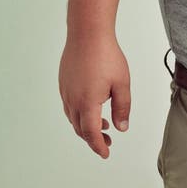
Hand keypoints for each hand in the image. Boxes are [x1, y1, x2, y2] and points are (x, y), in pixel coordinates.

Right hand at [58, 34, 130, 159]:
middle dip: (93, 138)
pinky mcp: (64, 82)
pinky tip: (91, 106)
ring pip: (73, 117)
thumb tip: (121, 127)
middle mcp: (72, 100)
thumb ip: (122, 108)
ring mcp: (66, 91)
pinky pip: (69, 105)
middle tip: (107, 141)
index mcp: (87, 103)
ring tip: (102, 124)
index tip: (105, 153)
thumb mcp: (122, 83)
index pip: (90, 133)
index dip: (98, 146)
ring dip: (86, 125)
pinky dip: (80, 113)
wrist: (88, 34)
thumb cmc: (106, 55)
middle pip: (80, 128)